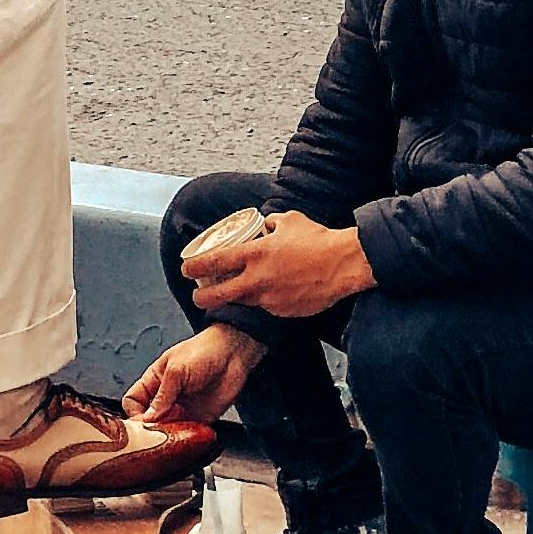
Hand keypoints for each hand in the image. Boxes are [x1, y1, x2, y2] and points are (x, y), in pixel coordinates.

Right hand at [124, 323, 260, 427]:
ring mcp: (182, 408)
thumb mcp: (176, 370)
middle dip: (149, 429)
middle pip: (148, 420)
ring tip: (170, 437)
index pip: (134, 401)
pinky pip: (187, 434)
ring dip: (167, 436)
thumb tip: (147, 418)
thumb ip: (161, 396)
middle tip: (154, 435)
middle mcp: (166, 397)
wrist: (234, 353)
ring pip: (166, 430)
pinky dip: (185, 439)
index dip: (134, 412)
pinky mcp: (199, 418)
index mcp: (155, 380)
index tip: (140, 422)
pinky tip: (186, 437)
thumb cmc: (204, 351)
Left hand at [190, 211, 372, 321]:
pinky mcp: (283, 312)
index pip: (213, 262)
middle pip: (216, 296)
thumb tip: (265, 225)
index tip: (187, 268)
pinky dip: (265, 300)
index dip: (194, 267)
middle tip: (199, 295)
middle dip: (201, 298)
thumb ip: (271, 224)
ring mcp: (269, 299)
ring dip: (236, 298)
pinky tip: (273, 291)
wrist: (344, 264)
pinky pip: (266, 307)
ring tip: (239, 290)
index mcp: (255, 254)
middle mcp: (257, 279)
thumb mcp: (289, 221)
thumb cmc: (318, 240)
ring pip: (241, 303)